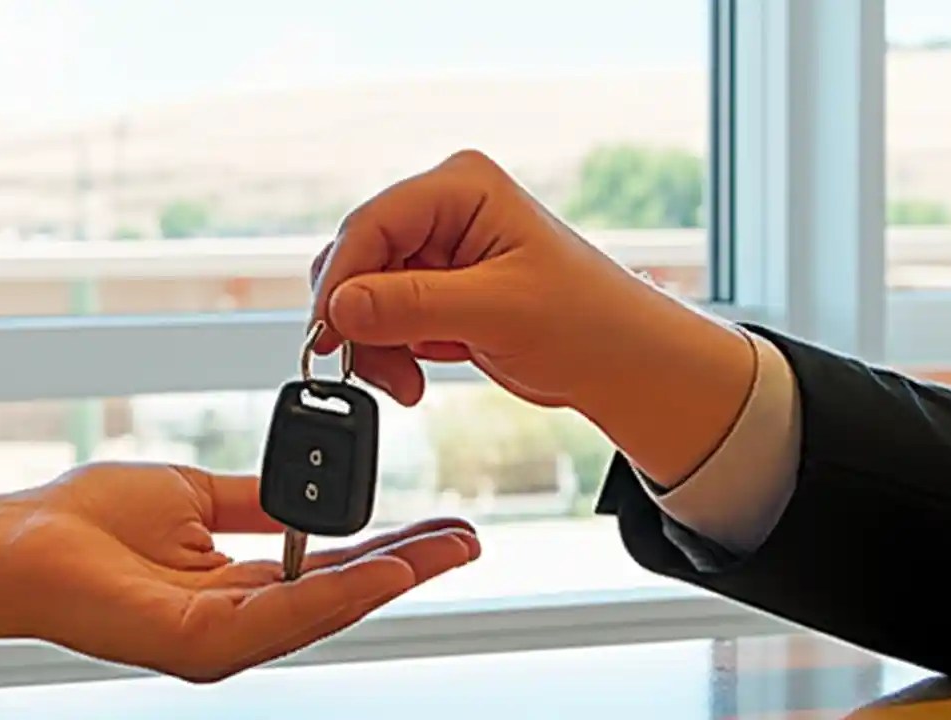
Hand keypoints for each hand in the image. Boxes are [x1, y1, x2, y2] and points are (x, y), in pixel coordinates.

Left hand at [0, 462, 478, 681]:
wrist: (14, 542)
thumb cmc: (85, 523)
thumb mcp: (194, 497)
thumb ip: (255, 505)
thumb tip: (308, 495)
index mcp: (236, 589)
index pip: (329, 570)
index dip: (389, 549)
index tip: (439, 527)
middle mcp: (236, 624)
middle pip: (340, 596)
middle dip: (409, 567)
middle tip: (468, 540)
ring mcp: (219, 641)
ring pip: (324, 610)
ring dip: (390, 578)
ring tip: (444, 549)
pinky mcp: (197, 644)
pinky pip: (282, 615)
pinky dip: (338, 591)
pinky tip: (382, 566)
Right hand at [309, 149, 755, 484]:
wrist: (623, 366)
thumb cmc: (588, 321)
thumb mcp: (496, 311)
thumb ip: (411, 306)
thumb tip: (340, 307)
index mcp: (461, 187)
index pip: (371, 223)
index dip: (342, 281)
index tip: (328, 334)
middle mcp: (442, 210)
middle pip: (358, 259)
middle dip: (359, 320)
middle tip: (373, 367)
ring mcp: (436, 252)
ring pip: (362, 295)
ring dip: (373, 344)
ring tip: (406, 381)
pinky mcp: (435, 291)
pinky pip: (381, 318)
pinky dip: (388, 352)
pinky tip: (417, 373)